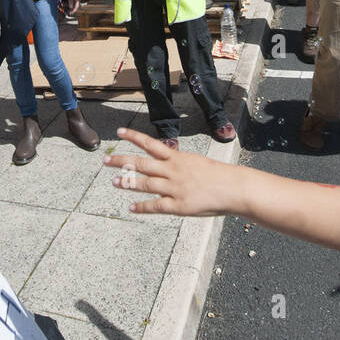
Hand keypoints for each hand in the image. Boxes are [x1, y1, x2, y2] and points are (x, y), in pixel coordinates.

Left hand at [104, 128, 238, 215]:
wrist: (234, 188)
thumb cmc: (217, 175)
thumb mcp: (196, 162)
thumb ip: (178, 163)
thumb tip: (164, 162)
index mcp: (177, 158)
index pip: (151, 144)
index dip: (134, 137)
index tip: (119, 132)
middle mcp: (173, 170)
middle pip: (141, 164)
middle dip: (122, 161)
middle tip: (105, 160)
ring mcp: (174, 188)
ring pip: (145, 184)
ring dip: (128, 183)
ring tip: (115, 182)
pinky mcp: (178, 206)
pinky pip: (156, 206)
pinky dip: (142, 207)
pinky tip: (132, 208)